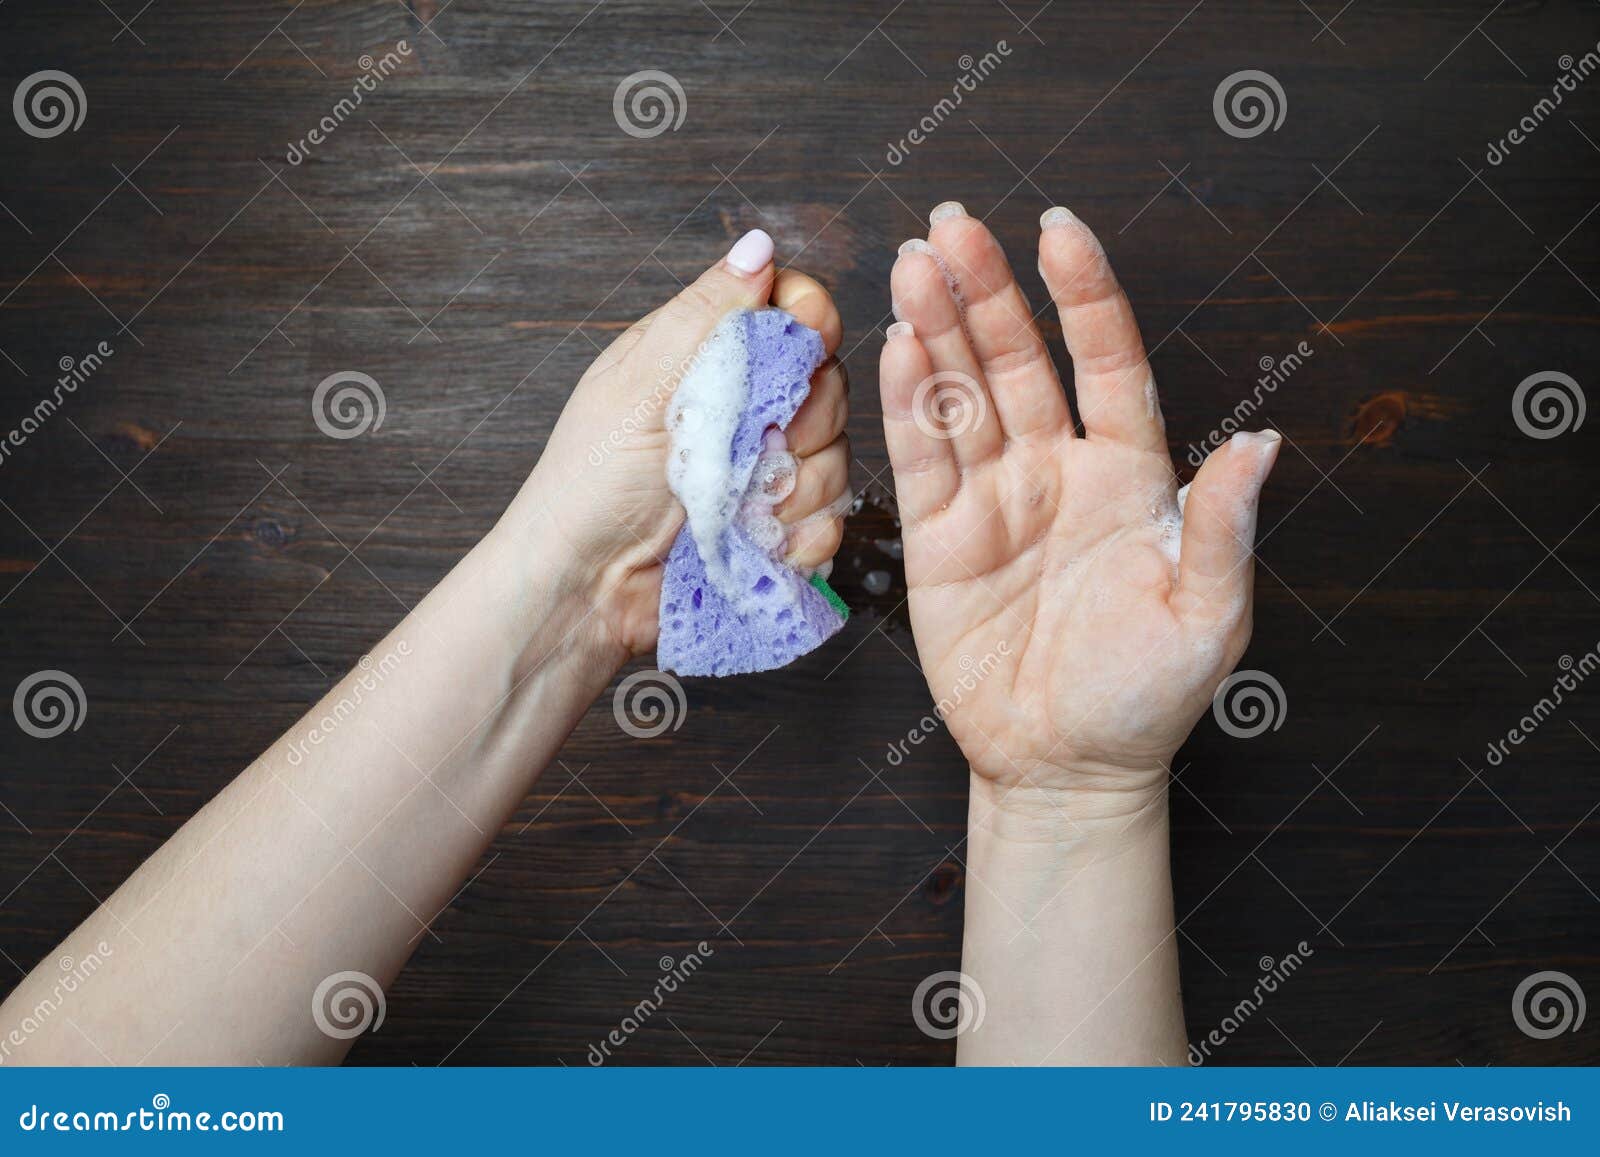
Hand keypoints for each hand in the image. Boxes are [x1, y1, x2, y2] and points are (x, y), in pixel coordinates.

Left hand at [497, 230, 849, 658]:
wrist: (584, 590)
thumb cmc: (589, 485)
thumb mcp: (640, 386)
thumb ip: (706, 318)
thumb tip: (758, 245)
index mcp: (705, 357)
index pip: (792, 312)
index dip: (810, 324)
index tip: (804, 344)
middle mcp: (743, 409)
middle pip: (827, 384)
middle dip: (804, 421)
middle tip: (756, 450)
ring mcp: (762, 471)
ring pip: (836, 456)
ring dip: (797, 489)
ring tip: (742, 512)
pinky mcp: (777, 529)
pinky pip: (828, 521)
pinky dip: (801, 537)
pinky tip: (761, 547)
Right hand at [878, 203, 1278, 823]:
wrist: (1066, 767)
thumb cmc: (1146, 696)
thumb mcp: (1208, 618)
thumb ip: (1221, 529)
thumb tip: (1261, 445)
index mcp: (1128, 474)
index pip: (1103, 362)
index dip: (1082, 295)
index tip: (1057, 230)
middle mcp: (1057, 469)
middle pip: (1018, 359)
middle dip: (985, 290)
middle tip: (951, 223)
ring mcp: (994, 499)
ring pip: (961, 394)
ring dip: (936, 327)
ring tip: (913, 262)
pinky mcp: (940, 539)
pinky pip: (922, 458)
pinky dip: (907, 404)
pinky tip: (898, 348)